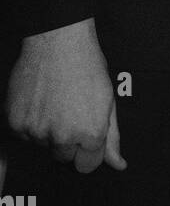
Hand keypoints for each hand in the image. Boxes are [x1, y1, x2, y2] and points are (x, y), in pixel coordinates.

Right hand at [5, 18, 125, 173]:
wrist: (57, 40)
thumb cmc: (86, 65)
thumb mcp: (107, 99)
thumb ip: (112, 136)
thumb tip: (118, 164)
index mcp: (90, 133)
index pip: (88, 165)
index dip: (88, 147)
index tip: (85, 130)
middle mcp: (62, 137)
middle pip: (64, 157)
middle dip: (67, 140)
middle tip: (69, 110)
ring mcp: (36, 132)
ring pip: (42, 146)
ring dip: (47, 131)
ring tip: (54, 101)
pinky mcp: (15, 124)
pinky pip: (23, 135)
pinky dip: (29, 122)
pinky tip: (39, 100)